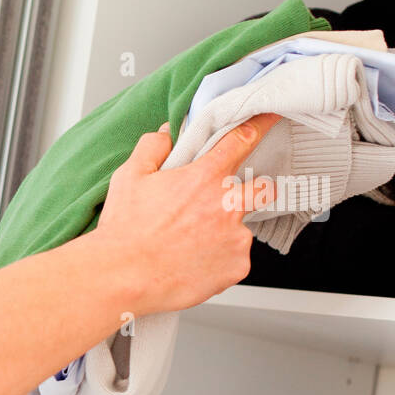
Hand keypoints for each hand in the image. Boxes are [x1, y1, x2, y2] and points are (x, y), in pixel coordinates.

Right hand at [91, 113, 280, 317]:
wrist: (123, 278)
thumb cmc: (125, 232)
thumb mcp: (128, 178)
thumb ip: (151, 148)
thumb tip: (165, 135)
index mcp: (205, 178)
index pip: (242, 140)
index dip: (259, 124)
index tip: (270, 117)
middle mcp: (227, 206)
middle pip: (264, 188)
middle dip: (254, 191)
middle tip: (225, 204)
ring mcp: (236, 238)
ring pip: (242, 229)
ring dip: (224, 233)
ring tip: (190, 245)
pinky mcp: (237, 267)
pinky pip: (235, 260)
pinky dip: (219, 261)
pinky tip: (194, 263)